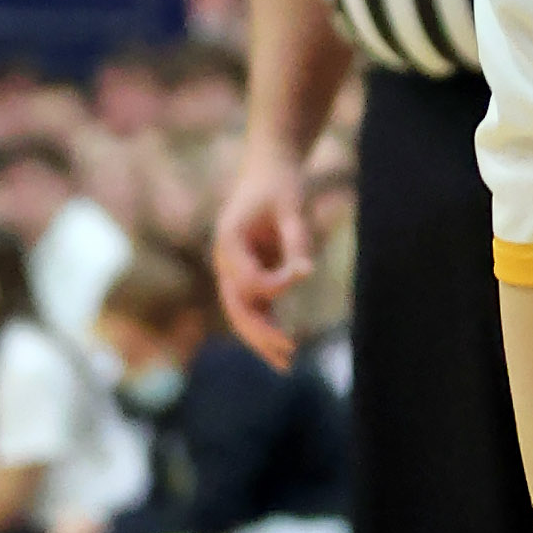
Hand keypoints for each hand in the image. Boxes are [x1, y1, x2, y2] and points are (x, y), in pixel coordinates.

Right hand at [213, 147, 311, 370]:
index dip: (276, 283)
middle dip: (261, 333)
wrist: (270, 167)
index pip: (249, 280)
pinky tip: (283, 349)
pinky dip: (267, 326)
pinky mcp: (249, 273)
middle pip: (237, 306)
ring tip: (286, 365)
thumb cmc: (280, 183)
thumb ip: (296, 238)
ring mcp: (235, 268)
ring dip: (262, 339)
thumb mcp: (292, 205)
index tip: (304, 271)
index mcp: (228, 240)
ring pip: (243, 314)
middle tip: (288, 353)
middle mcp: (226, 259)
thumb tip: (305, 272)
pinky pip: (255, 307)